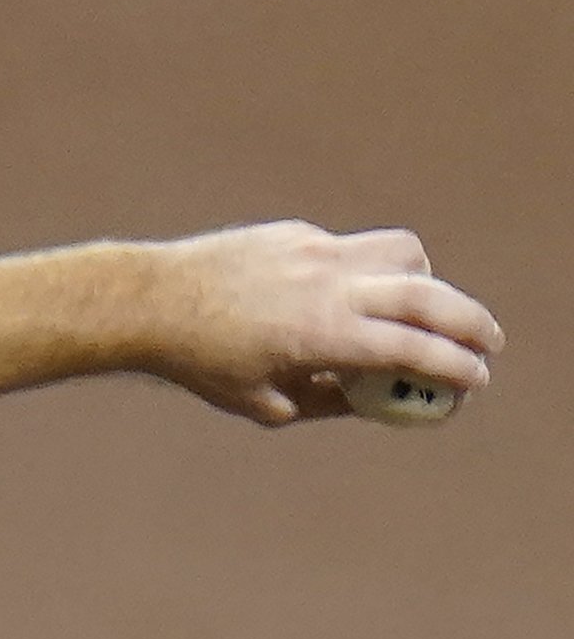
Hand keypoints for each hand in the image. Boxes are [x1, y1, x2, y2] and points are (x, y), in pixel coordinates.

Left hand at [146, 222, 503, 425]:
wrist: (150, 302)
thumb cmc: (202, 364)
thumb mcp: (266, 403)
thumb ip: (327, 401)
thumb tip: (372, 397)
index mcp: (324, 335)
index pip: (413, 347)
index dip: (454, 366)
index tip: (475, 380)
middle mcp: (329, 286)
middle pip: (429, 293)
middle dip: (470, 320)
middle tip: (488, 343)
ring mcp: (316, 252)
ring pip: (401, 254)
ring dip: (424, 283)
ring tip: (417, 313)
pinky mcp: (297, 234)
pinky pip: (352, 250)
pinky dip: (366, 273)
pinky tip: (340, 298)